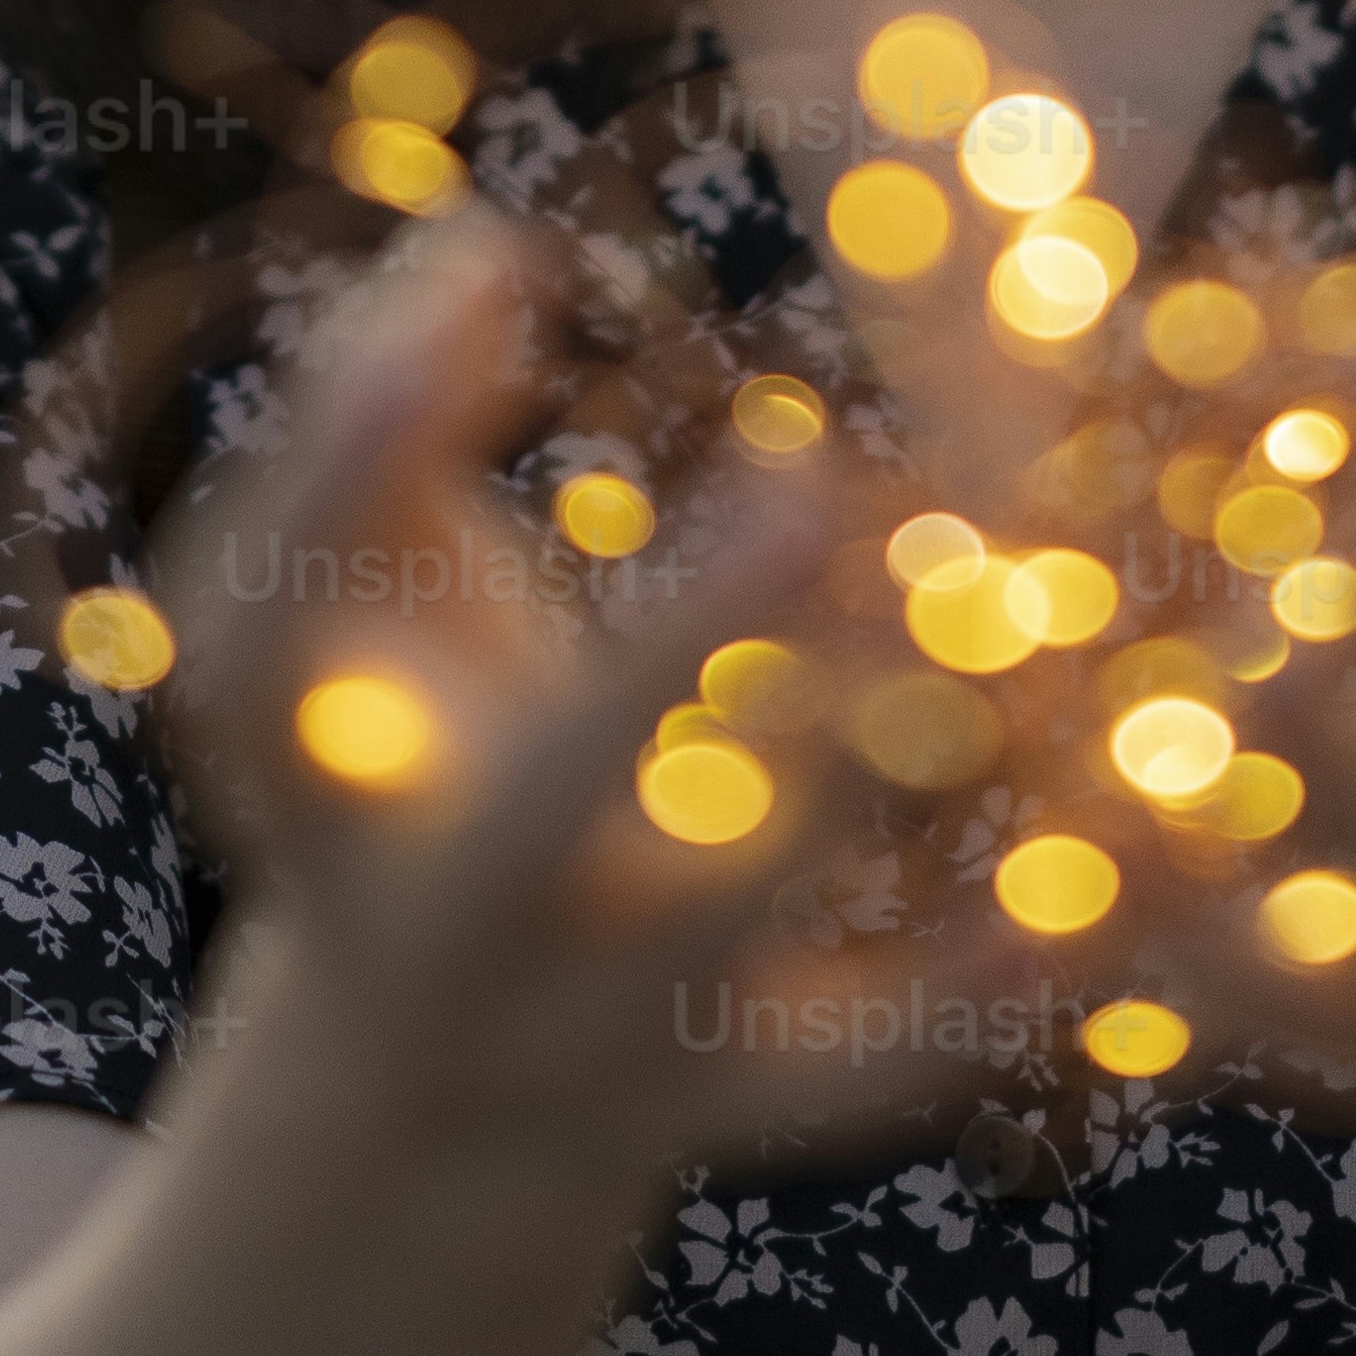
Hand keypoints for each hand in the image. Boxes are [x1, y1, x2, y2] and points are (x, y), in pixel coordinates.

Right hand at [137, 201, 1043, 1209]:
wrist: (417, 1106)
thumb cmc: (393, 745)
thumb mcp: (340, 599)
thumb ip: (379, 411)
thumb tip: (486, 248)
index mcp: (309, 777)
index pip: (279, 624)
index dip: (359, 439)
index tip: (504, 253)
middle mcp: (438, 915)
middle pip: (537, 803)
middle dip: (674, 651)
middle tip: (813, 478)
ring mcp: (582, 1033)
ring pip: (730, 935)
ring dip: (861, 777)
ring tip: (986, 616)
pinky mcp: (727, 1102)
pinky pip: (863, 1064)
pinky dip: (971, 991)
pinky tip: (1076, 887)